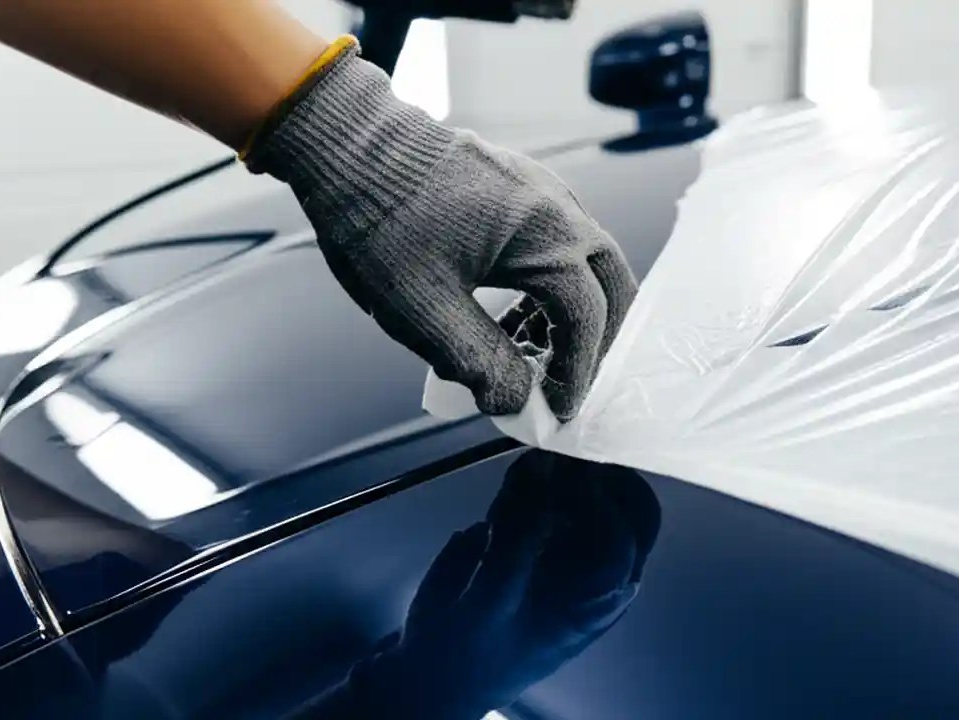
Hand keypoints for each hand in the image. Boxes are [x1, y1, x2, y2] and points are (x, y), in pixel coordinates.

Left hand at [247, 45, 636, 418]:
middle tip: (561, 383)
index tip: (555, 410)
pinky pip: (564, 242)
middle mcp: (560, 208)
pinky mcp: (524, 185)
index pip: (586, 320)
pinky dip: (554, 285)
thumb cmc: (380, 221)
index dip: (576, 375)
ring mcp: (545, 190)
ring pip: (590, 264)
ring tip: (525, 352)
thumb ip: (479, 361)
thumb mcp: (423, 309)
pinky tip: (511, 310)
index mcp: (546, 238)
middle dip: (593, 343)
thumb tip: (514, 400)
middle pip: (611, 287)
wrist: (347, 143)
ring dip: (572, 315)